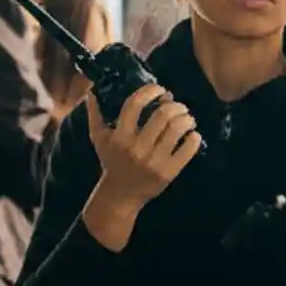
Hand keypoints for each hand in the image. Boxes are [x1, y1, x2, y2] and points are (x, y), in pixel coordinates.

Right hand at [87, 84, 201, 213]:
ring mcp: (154, 161)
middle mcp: (137, 148)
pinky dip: (194, 138)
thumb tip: (92, 91)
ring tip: (187, 117)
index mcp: (120, 137)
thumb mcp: (98, 139)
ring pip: (177, 129)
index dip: (150, 91)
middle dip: (174, 104)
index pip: (135, 104)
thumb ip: (94, 114)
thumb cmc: (111, 162)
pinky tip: (192, 134)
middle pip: (163, 115)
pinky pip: (187, 150)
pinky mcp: (168, 172)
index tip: (159, 89)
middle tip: (177, 105)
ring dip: (186, 118)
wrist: (120, 196)